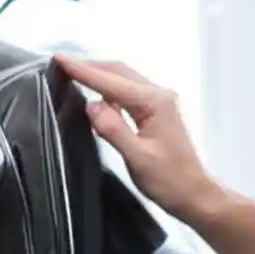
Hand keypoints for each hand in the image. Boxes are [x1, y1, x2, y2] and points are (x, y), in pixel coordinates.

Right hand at [54, 54, 223, 223]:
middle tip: (61, 63)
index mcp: (154, 102)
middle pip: (119, 71)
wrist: (195, 194)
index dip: (83, 70)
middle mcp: (159, 95)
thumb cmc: (169, 180)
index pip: (111, 82)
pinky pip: (128, 92)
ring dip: (99, 75)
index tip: (59, 58)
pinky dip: (109, 89)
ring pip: (124, 79)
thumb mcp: (138, 158)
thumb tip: (90, 105)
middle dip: (90, 66)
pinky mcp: (157, 112)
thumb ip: (113, 129)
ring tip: (73, 73)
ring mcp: (160, 102)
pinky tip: (96, 94)